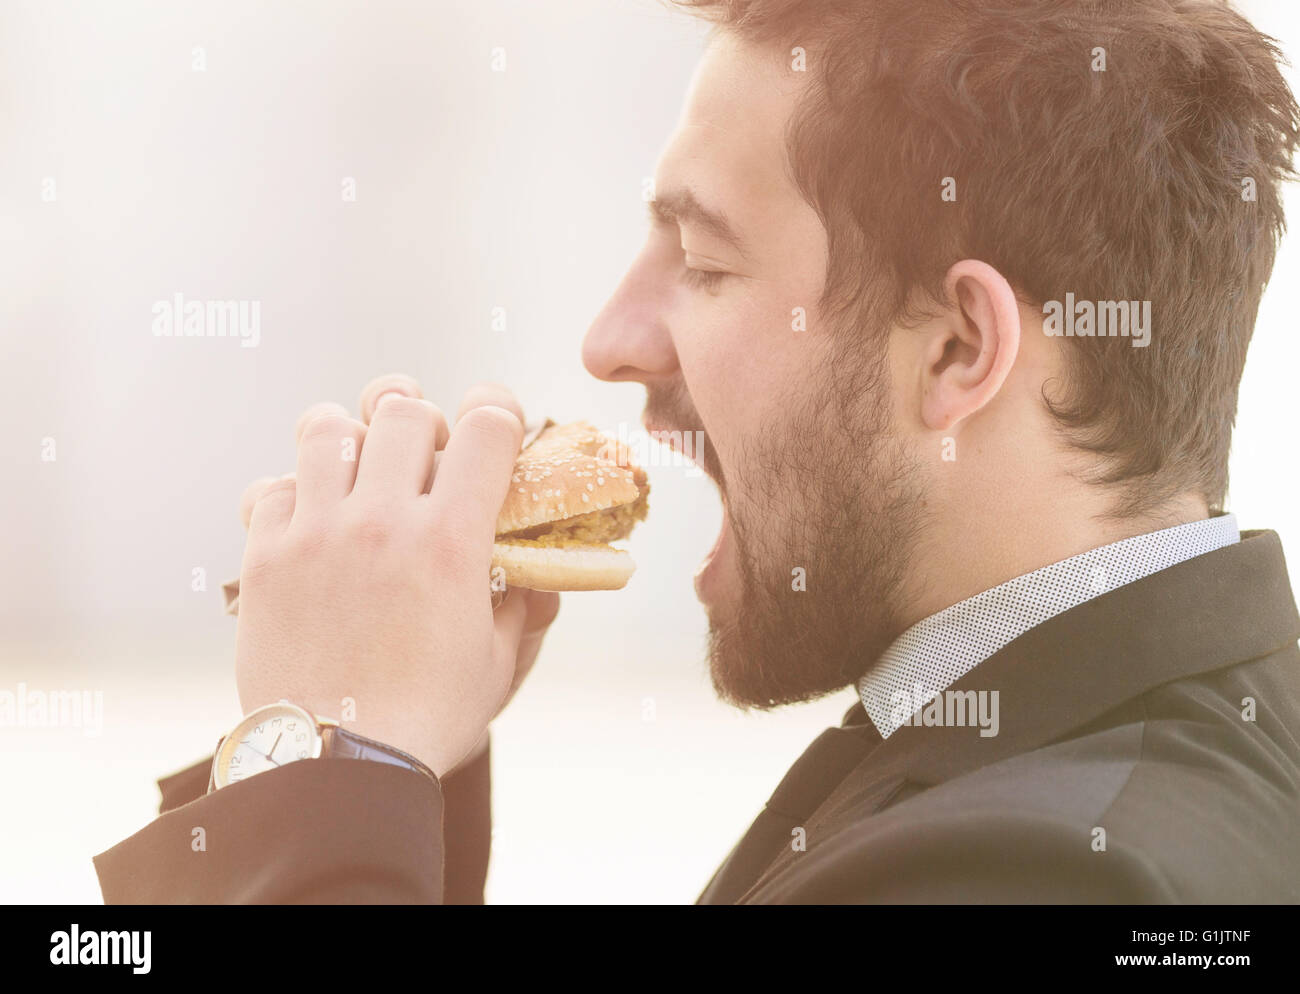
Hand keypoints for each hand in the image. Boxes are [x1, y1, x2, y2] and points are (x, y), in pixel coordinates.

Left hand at [233, 375, 558, 776]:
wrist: (336, 765)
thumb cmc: (427, 721)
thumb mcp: (497, 663)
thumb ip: (523, 605)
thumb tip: (540, 572)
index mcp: (451, 542)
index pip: (485, 427)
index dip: (499, 411)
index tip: (498, 425)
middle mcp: (383, 522)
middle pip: (404, 411)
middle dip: (424, 424)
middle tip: (425, 459)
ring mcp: (317, 535)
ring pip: (327, 429)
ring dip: (352, 442)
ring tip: (360, 475)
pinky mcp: (265, 559)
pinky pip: (272, 487)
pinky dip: (294, 493)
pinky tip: (312, 523)